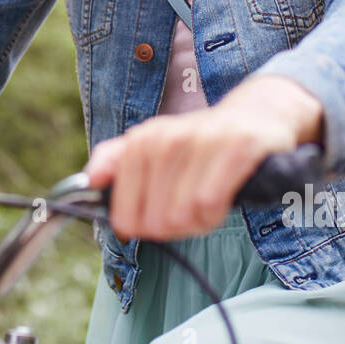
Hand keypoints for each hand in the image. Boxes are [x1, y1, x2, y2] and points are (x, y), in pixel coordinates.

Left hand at [82, 75, 321, 242]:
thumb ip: (115, 160)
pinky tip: (221, 205)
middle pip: (156, 221)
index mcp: (142, 141)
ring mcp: (203, 141)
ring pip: (183, 216)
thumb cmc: (200, 144)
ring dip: (198, 224)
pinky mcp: (238, 148)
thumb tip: (90, 180)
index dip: (139, 228)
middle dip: (173, 228)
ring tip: (208, 207)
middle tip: (190, 213)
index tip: (152, 222)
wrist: (254, 115)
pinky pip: (210, 203)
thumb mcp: (153, 145)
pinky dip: (215, 215)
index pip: (124, 214)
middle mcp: (168, 138)